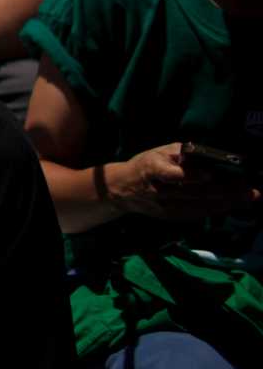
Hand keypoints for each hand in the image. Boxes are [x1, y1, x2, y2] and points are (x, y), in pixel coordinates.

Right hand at [111, 144, 261, 220]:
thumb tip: (208, 156)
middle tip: (248, 189)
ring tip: (246, 198)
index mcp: (151, 169)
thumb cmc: (143, 165)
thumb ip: (180, 153)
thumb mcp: (156, 152)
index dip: (192, 176)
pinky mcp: (168, 216)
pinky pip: (195, 214)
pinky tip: (230, 206)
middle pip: (193, 192)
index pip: (173, 174)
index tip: (211, 175)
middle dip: (223, 191)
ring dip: (225, 202)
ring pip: (197, 205)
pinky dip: (214, 210)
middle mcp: (158, 191)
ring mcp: (163, 206)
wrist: (122, 189)